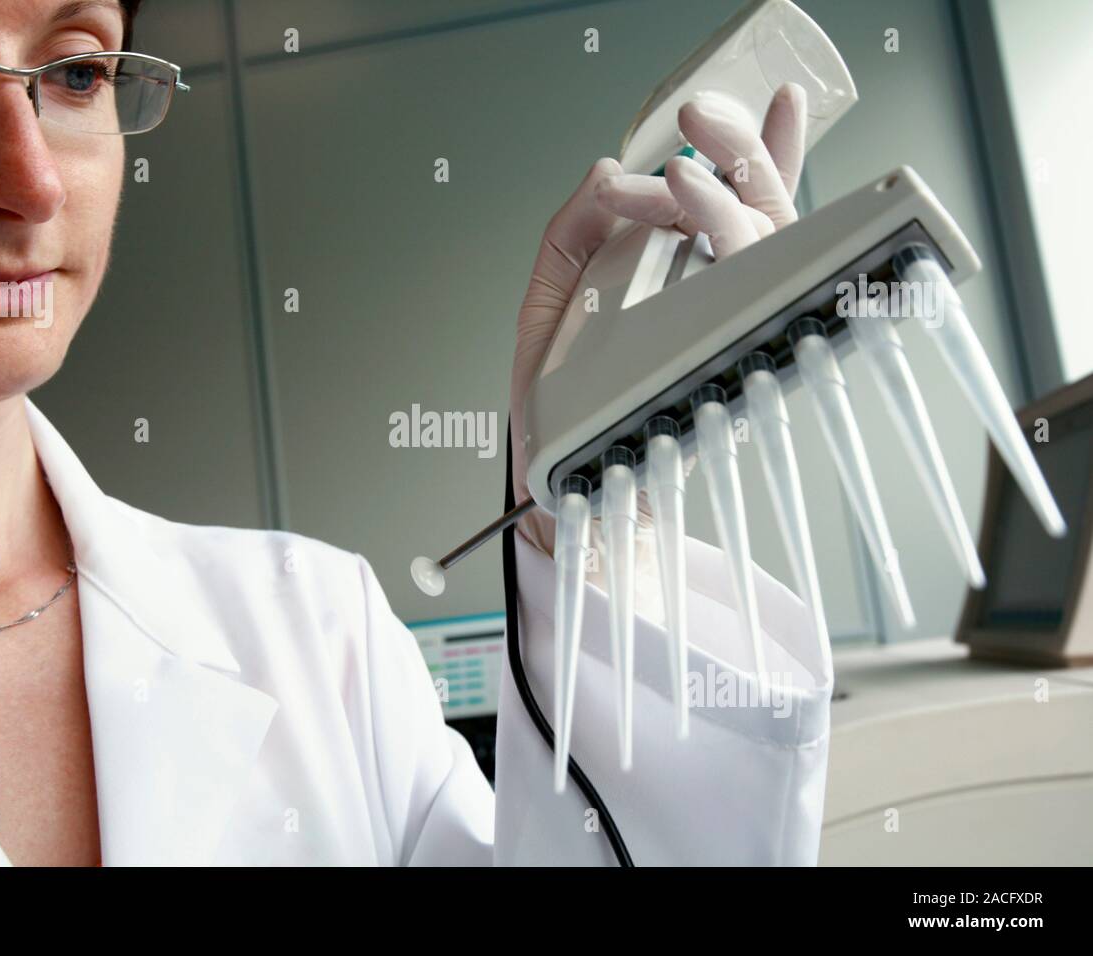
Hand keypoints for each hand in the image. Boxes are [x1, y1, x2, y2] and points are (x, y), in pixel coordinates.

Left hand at [509, 83, 807, 555]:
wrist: (558, 491)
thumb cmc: (562, 410)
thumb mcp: (549, 305)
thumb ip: (569, 235)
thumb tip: (605, 174)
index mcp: (679, 277)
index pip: (731, 202)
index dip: (750, 148)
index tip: (734, 109)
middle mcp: (714, 300)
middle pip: (759, 212)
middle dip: (738, 154)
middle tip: (704, 121)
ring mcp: (726, 334)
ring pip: (762, 252)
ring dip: (725, 204)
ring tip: (680, 182)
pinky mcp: (728, 371)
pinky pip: (752, 309)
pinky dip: (737, 259)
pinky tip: (710, 228)